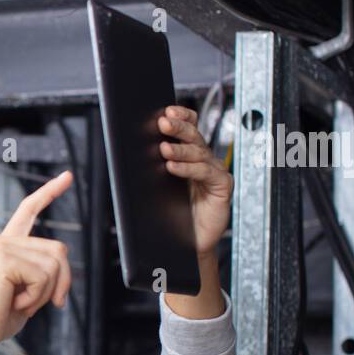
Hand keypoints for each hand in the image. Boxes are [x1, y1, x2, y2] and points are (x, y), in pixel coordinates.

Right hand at [0, 170, 73, 354]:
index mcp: (8, 245)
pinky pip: (43, 276)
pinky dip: (36, 297)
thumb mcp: (30, 292)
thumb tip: (65, 273)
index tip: (66, 176)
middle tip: (42, 303)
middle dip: (62, 281)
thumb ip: (45, 274)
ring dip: (46, 292)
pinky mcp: (3, 259)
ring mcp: (2, 247)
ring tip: (21, 302)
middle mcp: (3, 241)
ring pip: (55, 264)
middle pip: (59, 249)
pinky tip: (16, 301)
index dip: (49, 192)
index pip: (29, 210)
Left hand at [158, 105, 232, 257]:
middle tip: (163, 122)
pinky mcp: (221, 187)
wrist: (186, 244)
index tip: (167, 110)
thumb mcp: (158, 187)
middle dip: (178, 128)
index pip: (190, 128)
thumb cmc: (173, 215)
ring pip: (199, 153)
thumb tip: (132, 147)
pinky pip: (206, 173)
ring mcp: (214, 172)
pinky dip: (188, 169)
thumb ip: (153, 167)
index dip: (181, 117)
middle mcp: (204, 161)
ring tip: (163, 149)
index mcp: (190, 156)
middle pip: (194, 137)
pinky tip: (173, 167)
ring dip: (180, 149)